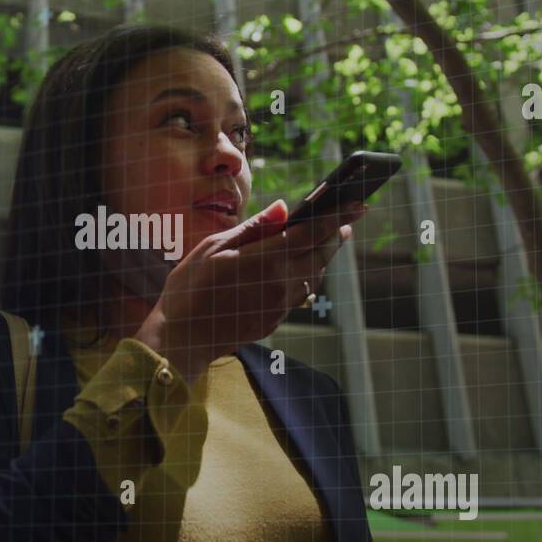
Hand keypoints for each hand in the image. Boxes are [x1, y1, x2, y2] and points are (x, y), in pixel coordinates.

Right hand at [132, 198, 367, 383]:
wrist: (183, 338)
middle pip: (322, 254)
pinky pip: (300, 292)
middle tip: (346, 218)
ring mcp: (281, 305)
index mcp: (265, 260)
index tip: (357, 203)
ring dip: (323, 255)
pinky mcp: (276, 319)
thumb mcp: (214, 247)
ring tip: (325, 238)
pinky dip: (307, 274)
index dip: (337, 215)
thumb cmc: (190, 288)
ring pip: (315, 275)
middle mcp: (281, 283)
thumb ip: (254, 227)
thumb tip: (284, 209)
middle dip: (335, 234)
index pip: (312, 232)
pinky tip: (300, 266)